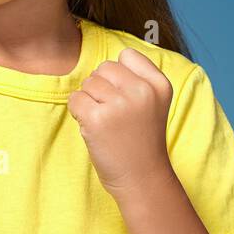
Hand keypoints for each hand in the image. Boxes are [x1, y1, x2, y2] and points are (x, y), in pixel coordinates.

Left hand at [67, 47, 174, 198]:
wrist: (142, 178)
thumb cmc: (141, 140)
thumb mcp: (153, 103)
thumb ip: (136, 78)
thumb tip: (102, 66)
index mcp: (159, 84)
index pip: (127, 56)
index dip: (118, 75)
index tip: (125, 98)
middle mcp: (142, 91)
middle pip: (104, 68)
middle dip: (101, 88)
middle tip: (113, 114)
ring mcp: (120, 104)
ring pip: (88, 83)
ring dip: (89, 101)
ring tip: (106, 123)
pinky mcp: (98, 118)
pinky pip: (75, 99)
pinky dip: (78, 112)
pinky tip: (93, 128)